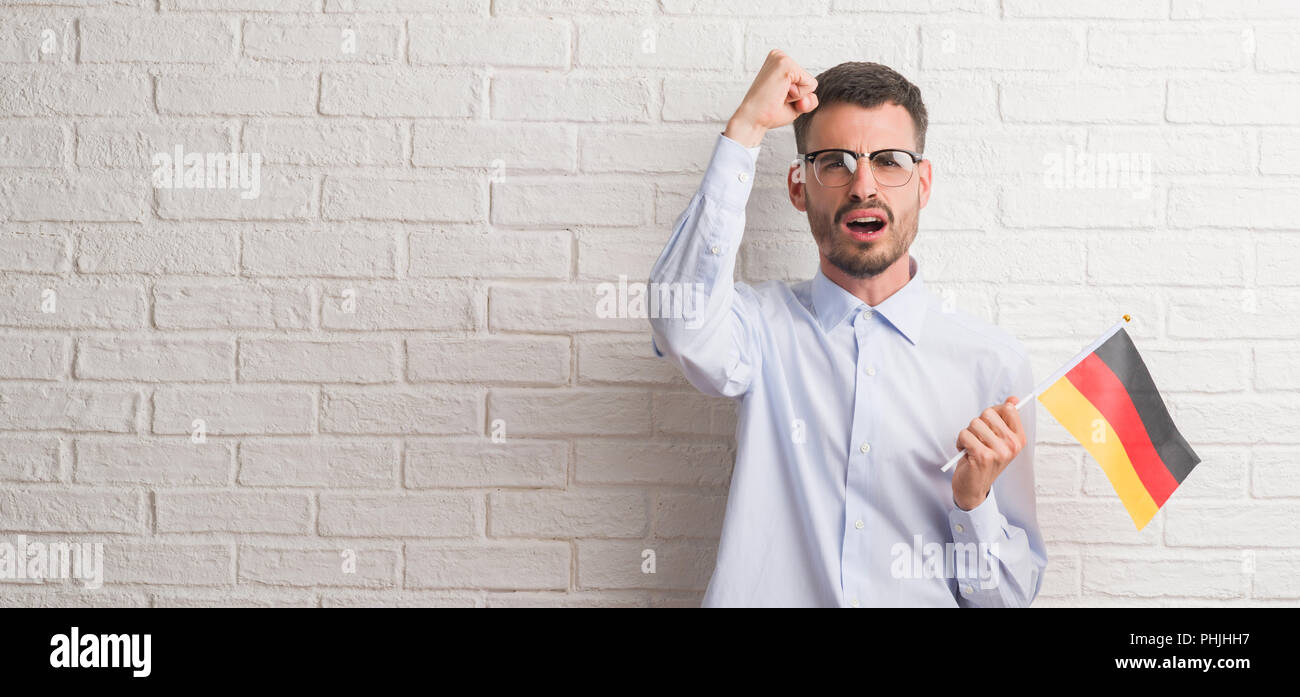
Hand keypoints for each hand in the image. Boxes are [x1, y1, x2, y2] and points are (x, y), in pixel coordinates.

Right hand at [724, 49, 818, 147]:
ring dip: (797, 97)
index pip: (805, 80)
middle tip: (777, 98)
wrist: (752, 120)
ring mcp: (782, 57)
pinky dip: (798, 96)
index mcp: (779, 62)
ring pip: (810, 83)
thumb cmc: (769, 112)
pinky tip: (780, 94)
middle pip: (809, 80)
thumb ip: (809, 99)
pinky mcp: (786, 64)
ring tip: (777, 96)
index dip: (796, 96)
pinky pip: (810, 84)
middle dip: (798, 96)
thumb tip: (810, 96)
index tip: (777, 97)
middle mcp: (779, 55)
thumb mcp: (795, 104)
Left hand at [951, 396, 1026, 510]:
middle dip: (978, 424)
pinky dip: (960, 442)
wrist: (973, 488)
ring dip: (968, 434)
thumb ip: (1005, 419)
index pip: (1009, 409)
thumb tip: (1013, 399)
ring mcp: (998, 452)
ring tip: (972, 447)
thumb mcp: (998, 439)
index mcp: (1019, 439)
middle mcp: (1012, 445)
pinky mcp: (982, 456)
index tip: (989, 425)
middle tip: (978, 439)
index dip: (993, 413)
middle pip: (988, 413)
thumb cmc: (984, 461)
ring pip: (974, 423)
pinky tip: (965, 452)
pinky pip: (965, 434)